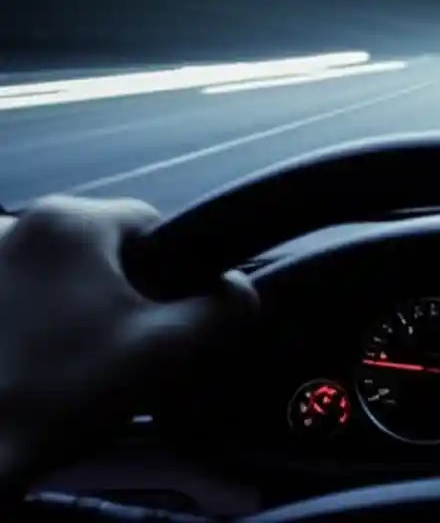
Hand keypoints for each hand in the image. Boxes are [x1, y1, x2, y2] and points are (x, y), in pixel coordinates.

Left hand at [0, 196, 256, 494]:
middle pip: (106, 251)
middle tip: (126, 350)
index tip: (165, 322)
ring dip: (82, 310)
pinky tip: (45, 364)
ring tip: (81, 363)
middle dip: (126, 295)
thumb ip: (225, 309)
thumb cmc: (60, 393)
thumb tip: (242, 292)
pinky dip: (43, 323)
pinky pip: (26, 295)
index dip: (175, 275)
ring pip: (66, 276)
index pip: (154, 226)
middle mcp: (17, 225)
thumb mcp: (168, 350)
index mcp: (69, 221)